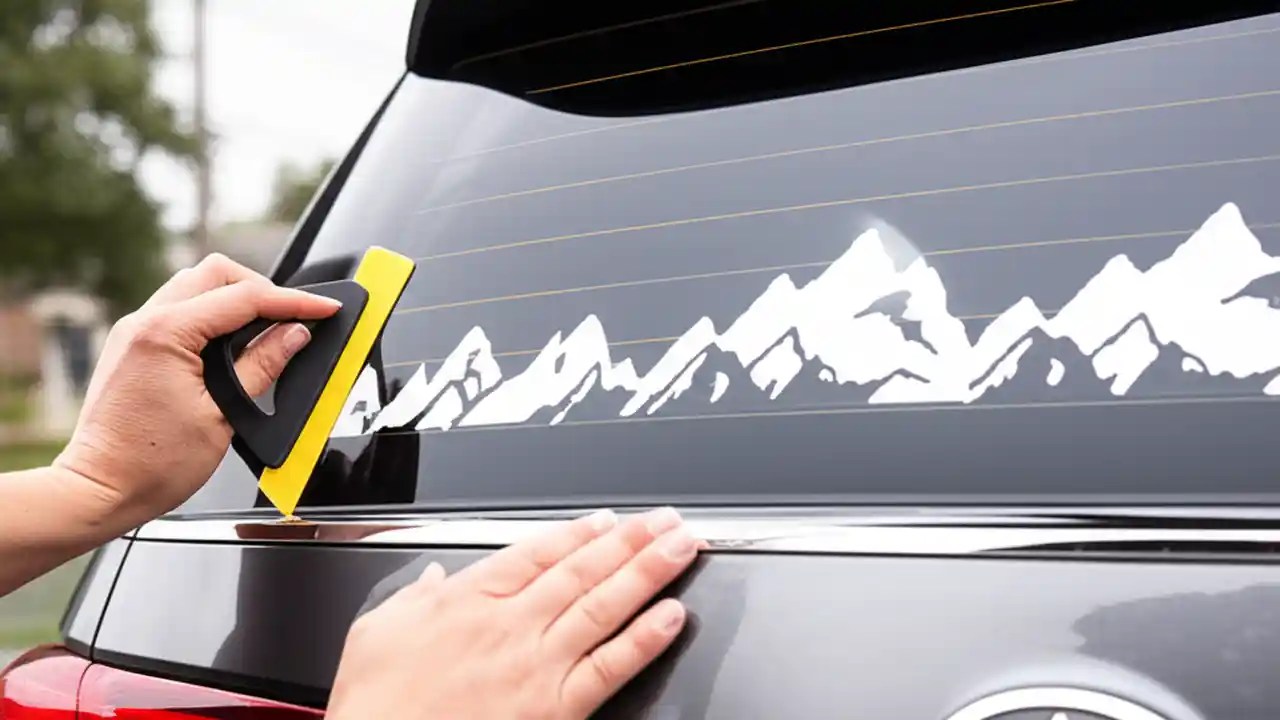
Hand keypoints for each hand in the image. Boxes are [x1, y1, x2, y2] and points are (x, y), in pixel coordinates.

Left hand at [53, 254, 341, 529]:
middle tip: (293, 319)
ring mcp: (135, 332)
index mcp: (165, 333)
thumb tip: (294, 335)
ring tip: (267, 331)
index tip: (325, 309)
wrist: (100, 490)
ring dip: (235, 300)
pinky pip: (180, 310)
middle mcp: (144, 323)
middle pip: (216, 274)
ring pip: (196, 286)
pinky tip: (233, 345)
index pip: (245, 298)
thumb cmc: (149, 464)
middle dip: (262, 289)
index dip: (293, 302)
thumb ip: (262, 366)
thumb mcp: (222, 415)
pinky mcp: (134, 346)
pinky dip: (212, 317)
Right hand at [327, 507, 700, 719]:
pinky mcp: (555, 706)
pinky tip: (670, 616)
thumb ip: (411, 597)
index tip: (607, 519)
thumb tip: (430, 580)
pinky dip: (643, 639)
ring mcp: (538, 663)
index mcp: (471, 599)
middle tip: (665, 519)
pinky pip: (609, 666)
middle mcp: (512, 624)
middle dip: (630, 539)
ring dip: (648, 571)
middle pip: (582, 569)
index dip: (579, 532)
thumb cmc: (376, 703)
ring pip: (604, 605)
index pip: (538, 552)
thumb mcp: (377, 632)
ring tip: (680, 548)